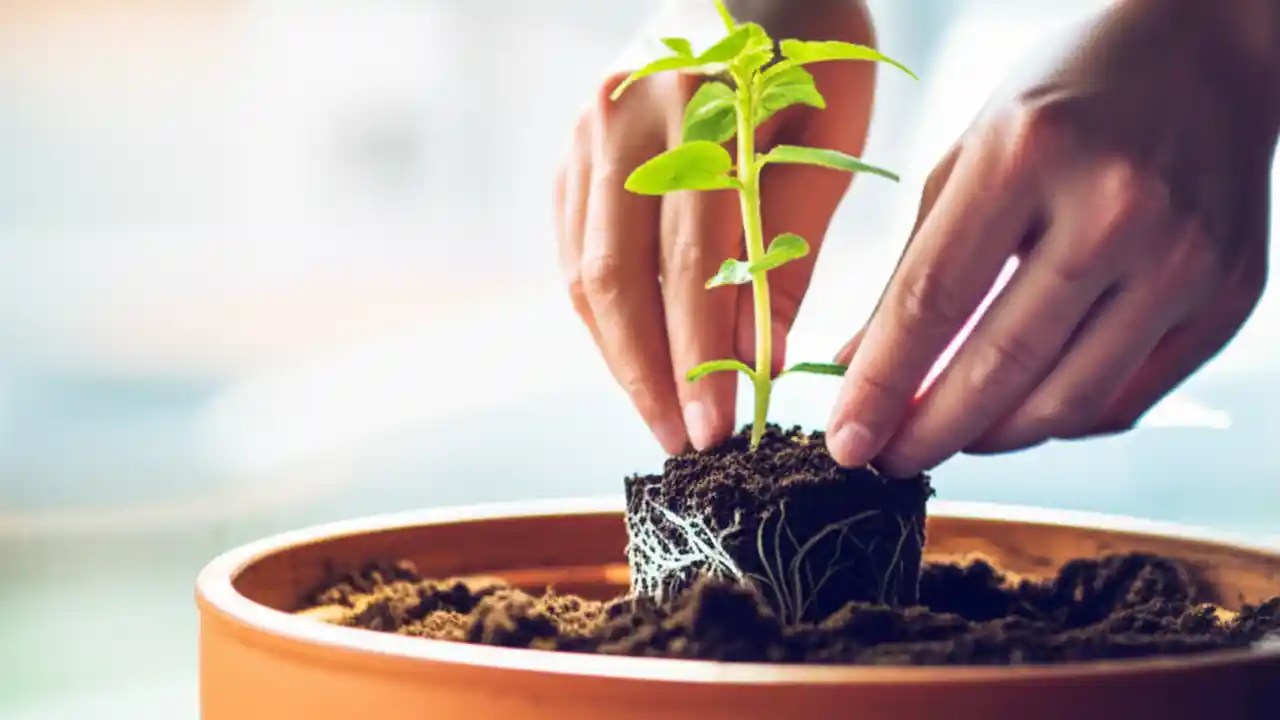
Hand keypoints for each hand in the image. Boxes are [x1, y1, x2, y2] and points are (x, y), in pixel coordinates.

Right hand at [556, 1, 878, 452]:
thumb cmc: (810, 53)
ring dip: (618, 355)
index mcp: (703, 108)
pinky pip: (573, 250)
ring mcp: (586, 132)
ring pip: (582, 272)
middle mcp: (625, 118)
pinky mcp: (570, 150)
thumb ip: (788, 247)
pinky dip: (602, 314)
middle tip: (681, 443)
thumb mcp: (827, 138)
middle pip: (616, 277)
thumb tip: (757, 360)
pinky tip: (635, 356)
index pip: (691, 260)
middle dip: (648, 374)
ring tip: (659, 414)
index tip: (719, 429)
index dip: (699, 355)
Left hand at [827, 0, 1279, 475]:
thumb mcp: (970, 156)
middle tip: (887, 459)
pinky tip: (1020, 412)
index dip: (880, 384)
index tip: (845, 440)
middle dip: (928, 432)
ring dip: (991, 439)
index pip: (933, 301)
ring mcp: (1183, 258)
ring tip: (947, 437)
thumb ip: (913, 267)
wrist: (1206, 55)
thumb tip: (857, 363)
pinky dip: (1059, 422)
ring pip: (1066, 402)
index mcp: (1028, 154)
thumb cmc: (1067, 99)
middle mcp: (1116, 207)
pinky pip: (1125, 399)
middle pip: (1000, 365)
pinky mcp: (1228, 298)